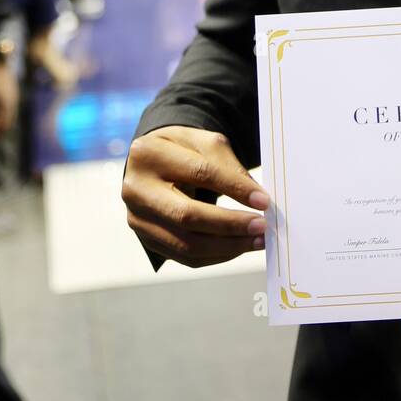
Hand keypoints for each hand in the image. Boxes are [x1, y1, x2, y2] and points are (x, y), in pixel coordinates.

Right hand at [122, 126, 270, 267]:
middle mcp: (136, 189)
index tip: (264, 201)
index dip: (234, 188)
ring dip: (227, 247)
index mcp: (149, 154)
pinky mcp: (146, 239)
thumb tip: (259, 200)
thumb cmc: (184, 150)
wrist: (153, 163)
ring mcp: (137, 218)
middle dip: (230, 225)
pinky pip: (184, 257)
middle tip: (262, 227)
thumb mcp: (205, 143)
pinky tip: (238, 247)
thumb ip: (230, 168)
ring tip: (257, 241)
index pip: (199, 173)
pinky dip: (216, 256)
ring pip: (186, 243)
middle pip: (187, 215)